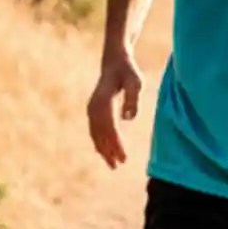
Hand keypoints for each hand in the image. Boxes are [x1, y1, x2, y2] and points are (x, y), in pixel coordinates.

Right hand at [86, 53, 143, 168]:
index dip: (116, 144)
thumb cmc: (128, 72)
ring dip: (103, 150)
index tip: (124, 158)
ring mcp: (91, 109)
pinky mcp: (93, 111)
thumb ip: (133, 98)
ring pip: (95, 134)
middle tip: (117, 166)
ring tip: (113, 164)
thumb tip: (128, 118)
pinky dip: (99, 142)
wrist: (115, 62)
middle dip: (108, 151)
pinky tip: (105, 153)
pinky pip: (95, 130)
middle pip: (100, 134)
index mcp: (103, 101)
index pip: (110, 128)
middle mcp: (94, 107)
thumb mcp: (136, 81)